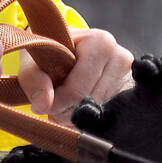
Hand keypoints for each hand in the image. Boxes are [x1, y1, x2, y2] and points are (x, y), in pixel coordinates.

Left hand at [18, 27, 134, 120]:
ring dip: (74, 116)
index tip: (43, 100)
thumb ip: (32, 78)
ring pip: (97, 115)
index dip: (56, 101)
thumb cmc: (49, 51)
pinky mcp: (129, 96)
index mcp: (101, 42)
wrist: (62, 48)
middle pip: (88, 105)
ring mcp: (128, 78)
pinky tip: (77, 105)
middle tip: (53, 101)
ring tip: (64, 100)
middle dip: (65, 110)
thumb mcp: (33, 58)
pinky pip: (105, 120)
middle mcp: (120, 58)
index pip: (77, 90)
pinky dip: (86, 119)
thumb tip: (43, 103)